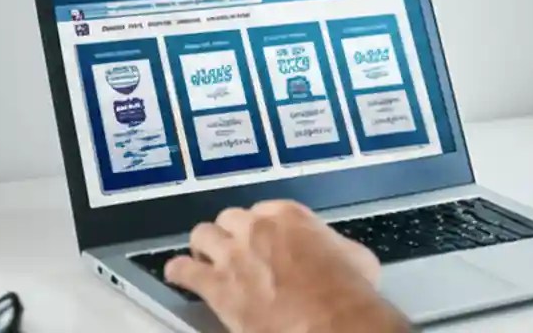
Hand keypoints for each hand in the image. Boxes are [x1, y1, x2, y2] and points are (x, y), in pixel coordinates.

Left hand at [164, 200, 409, 332]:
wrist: (333, 322)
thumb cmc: (348, 291)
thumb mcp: (354, 254)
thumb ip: (331, 244)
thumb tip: (331, 252)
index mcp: (289, 215)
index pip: (262, 210)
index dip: (261, 227)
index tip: (263, 239)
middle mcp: (256, 228)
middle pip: (229, 218)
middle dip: (232, 233)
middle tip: (235, 249)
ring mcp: (232, 255)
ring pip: (202, 235)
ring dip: (205, 247)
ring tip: (206, 258)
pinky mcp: (216, 287)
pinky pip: (184, 271)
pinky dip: (179, 271)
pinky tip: (178, 273)